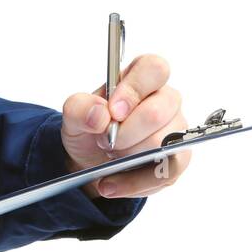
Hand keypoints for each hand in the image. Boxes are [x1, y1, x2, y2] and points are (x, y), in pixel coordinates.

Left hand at [59, 54, 191, 199]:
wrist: (90, 162)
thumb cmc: (90, 129)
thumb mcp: (74, 115)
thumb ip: (80, 107)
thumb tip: (100, 114)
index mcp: (142, 78)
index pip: (154, 69)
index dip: (134, 90)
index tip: (113, 112)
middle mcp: (166, 100)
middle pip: (157, 112)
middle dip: (123, 134)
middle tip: (105, 141)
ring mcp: (176, 130)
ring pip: (161, 144)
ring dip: (127, 157)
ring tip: (110, 157)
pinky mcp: (177, 160)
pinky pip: (164, 173)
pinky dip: (132, 182)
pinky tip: (112, 183)